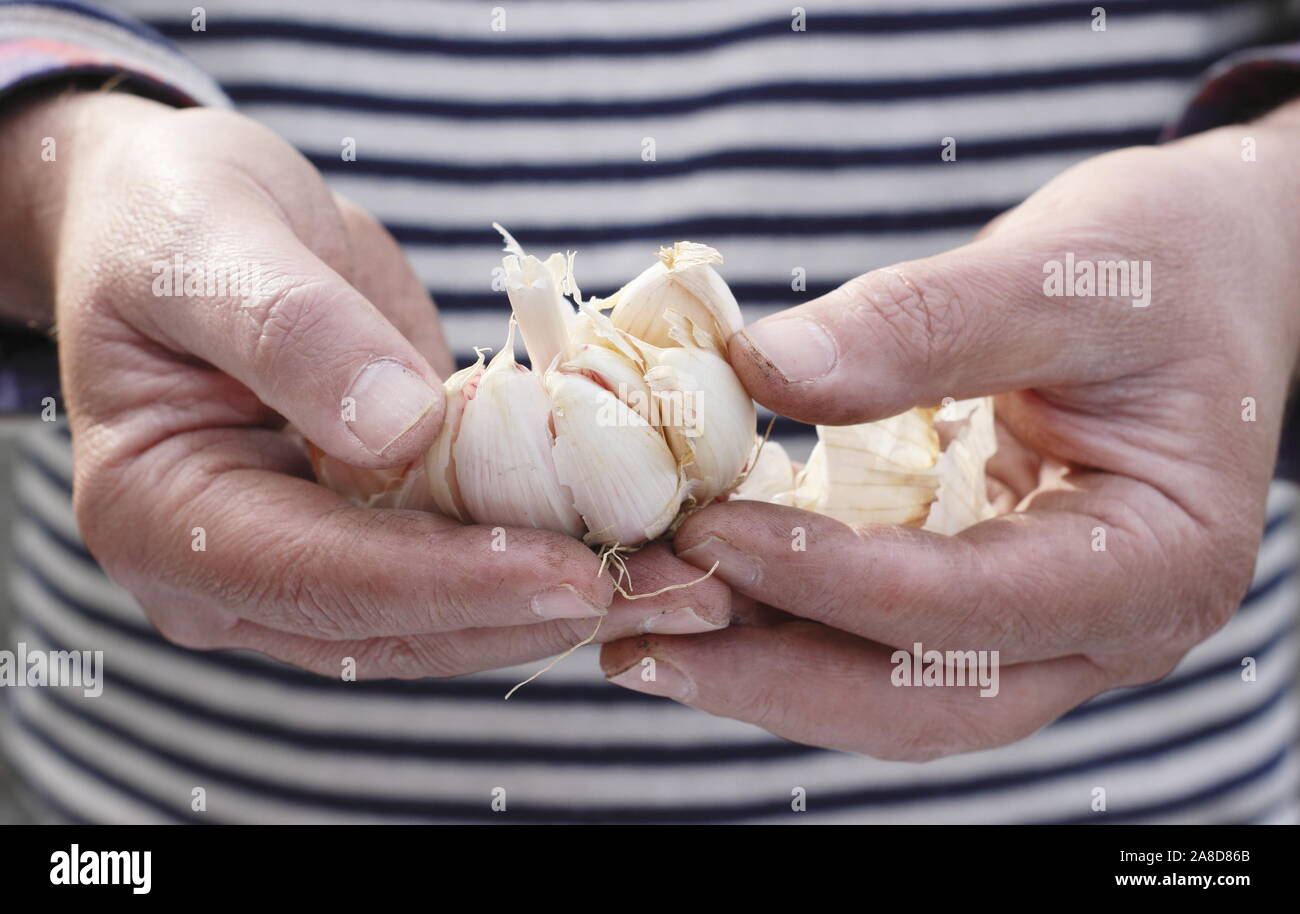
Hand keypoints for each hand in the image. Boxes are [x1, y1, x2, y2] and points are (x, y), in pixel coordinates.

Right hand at [1, 89, 729, 676]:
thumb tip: (397, 430)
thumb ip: (293, 332)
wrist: (186, 225)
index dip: (450, 581)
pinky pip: (464, 568)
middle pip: (397, 625)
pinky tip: (649, 542)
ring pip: (445, 619)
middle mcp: (230, 574)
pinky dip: (553, 558)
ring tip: (694, 579)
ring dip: (570, 603)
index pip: (319, 577)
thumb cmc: (175, 219)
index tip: (574, 571)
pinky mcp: (370, 535)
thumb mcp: (211, 241)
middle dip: (539, 613)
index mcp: (160, 518)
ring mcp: (306, 564)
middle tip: (684, 592)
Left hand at [601, 110, 1299, 757]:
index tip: (710, 532)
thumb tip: (760, 368)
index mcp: (1154, 565)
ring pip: (891, 694)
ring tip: (635, 634)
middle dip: (772, 676)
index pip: (970, 608)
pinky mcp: (984, 596)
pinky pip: (879, 641)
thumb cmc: (1166, 264)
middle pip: (923, 700)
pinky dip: (785, 624)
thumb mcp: (1064, 272)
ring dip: (761, 669)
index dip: (830, 580)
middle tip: (634, 635)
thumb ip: (922, 324)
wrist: (1213, 272)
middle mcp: (1103, 630)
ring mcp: (1042, 627)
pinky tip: (697, 591)